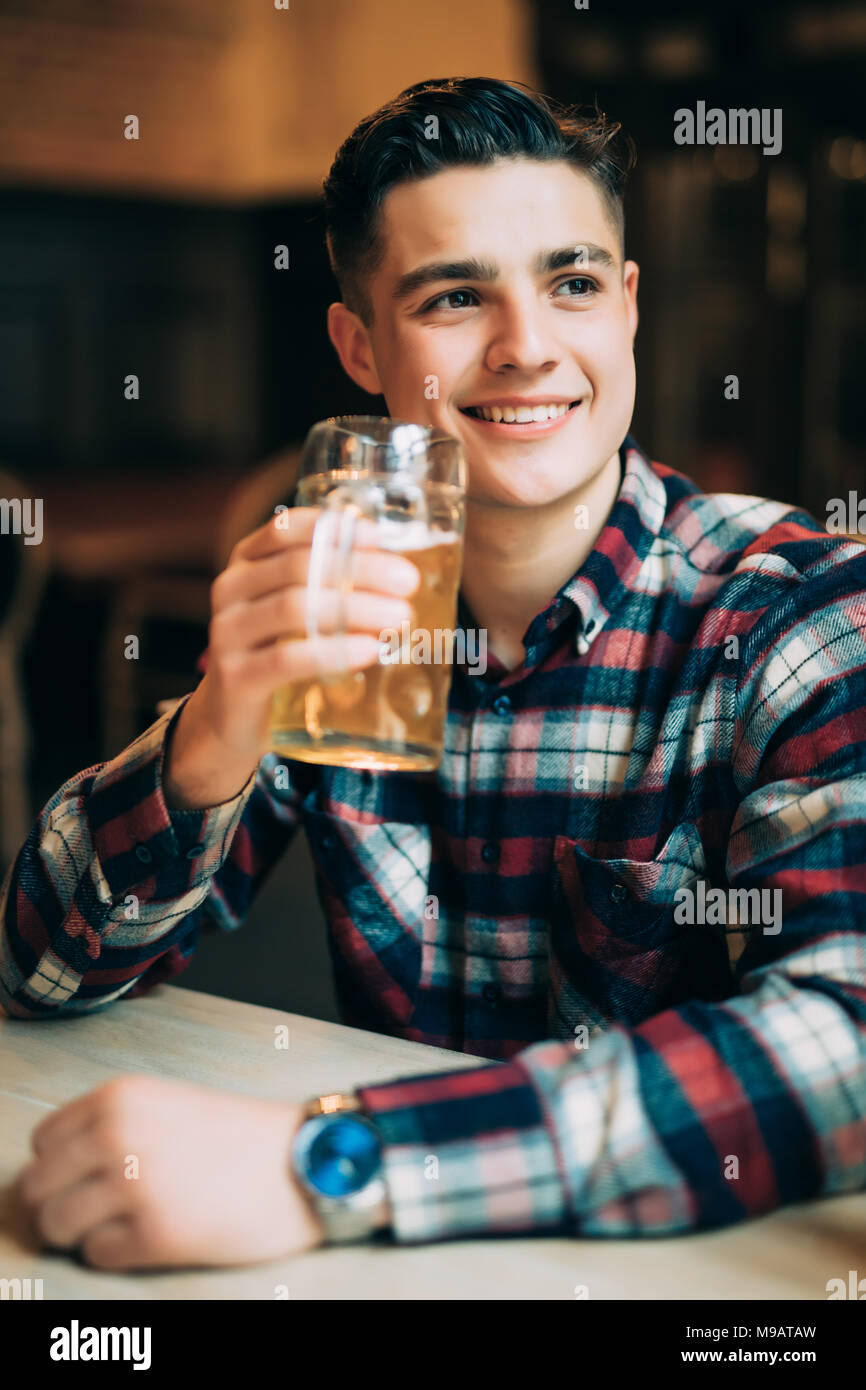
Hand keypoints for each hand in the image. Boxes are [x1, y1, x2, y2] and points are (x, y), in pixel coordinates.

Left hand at [16, 1075, 324, 1270]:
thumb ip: (112, 1123)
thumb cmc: (239, 1137)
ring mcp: (136, 1184)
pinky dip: (117, 1253)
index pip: (41, 1141)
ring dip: (83, 1232)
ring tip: (123, 1224)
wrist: (303, 1161)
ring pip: (56, 1225)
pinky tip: (153, 1235)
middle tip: (98, 1210)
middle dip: (61, 1203)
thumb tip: (55, 1167)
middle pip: (37, 1186)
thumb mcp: (167, 1104)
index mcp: (121, 1096)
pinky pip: (96, 1256)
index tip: (85, 1176)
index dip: (59, 1165)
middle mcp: (119, 1134)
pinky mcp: (156, 1233)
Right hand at [192, 505, 421, 767]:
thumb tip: (397, 572)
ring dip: (354, 609)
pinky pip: (286, 659)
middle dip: (360, 570)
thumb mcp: (300, 613)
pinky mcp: (234, 677)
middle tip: (408, 582)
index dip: (333, 528)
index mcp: (247, 562)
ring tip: (400, 617)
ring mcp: (227, 633)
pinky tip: (370, 650)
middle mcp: (231, 589)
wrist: (236, 719)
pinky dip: (333, 652)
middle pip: (299, 566)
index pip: (285, 530)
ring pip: (294, 608)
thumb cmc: (281, 655)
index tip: (379, 536)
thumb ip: (332, 586)